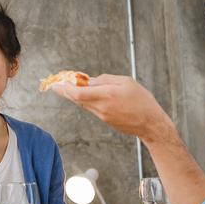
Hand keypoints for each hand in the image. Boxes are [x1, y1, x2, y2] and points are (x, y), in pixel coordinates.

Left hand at [52, 75, 170, 141]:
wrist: (150, 124)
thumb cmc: (142, 100)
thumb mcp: (127, 82)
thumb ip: (107, 79)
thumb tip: (91, 81)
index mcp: (107, 95)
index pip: (79, 93)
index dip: (67, 88)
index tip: (61, 82)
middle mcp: (102, 107)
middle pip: (77, 100)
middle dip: (64, 92)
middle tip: (54, 86)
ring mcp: (103, 115)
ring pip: (83, 105)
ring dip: (73, 97)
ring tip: (64, 88)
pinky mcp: (106, 120)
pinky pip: (91, 109)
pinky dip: (84, 101)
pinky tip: (83, 95)